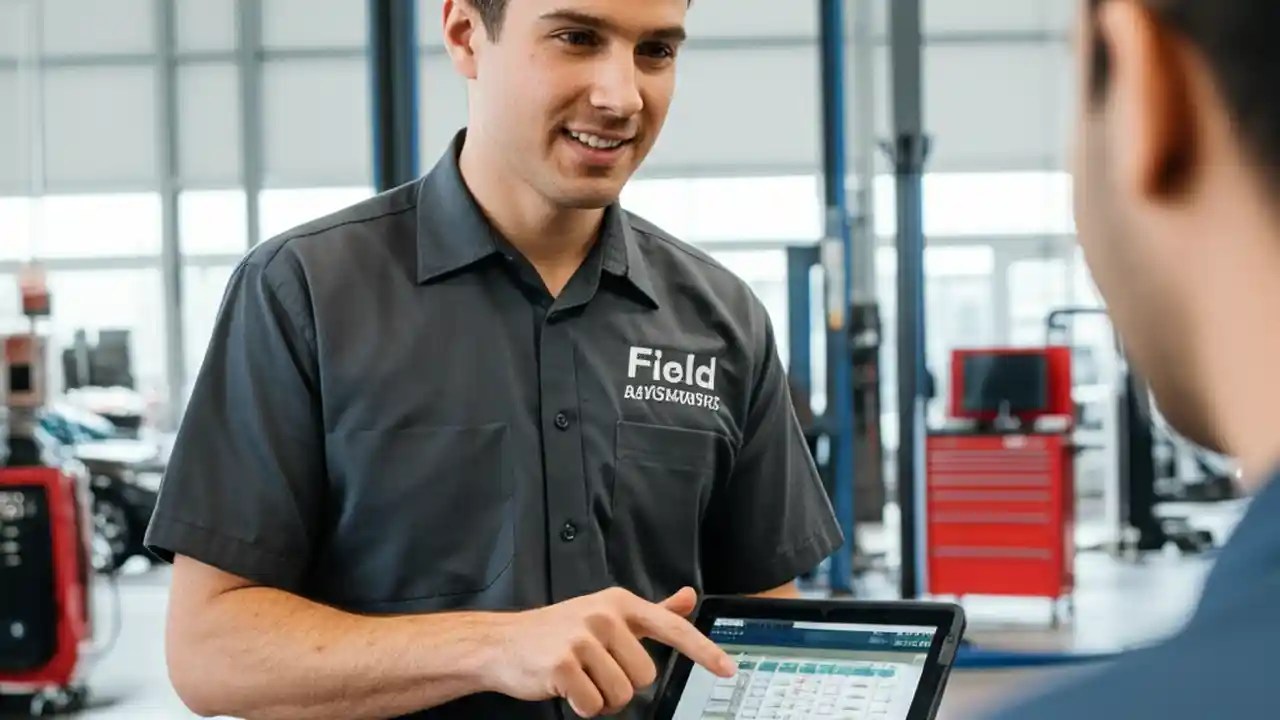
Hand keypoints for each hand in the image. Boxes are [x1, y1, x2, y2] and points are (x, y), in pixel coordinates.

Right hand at [486, 587, 734, 716]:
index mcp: (620, 604)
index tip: (728, 669)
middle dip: (622, 684)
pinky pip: (594, 706)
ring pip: (622, 695)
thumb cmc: (559, 631)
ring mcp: (582, 639)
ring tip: (580, 679)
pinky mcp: (563, 664)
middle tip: (595, 671)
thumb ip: (652, 612)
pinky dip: (582, 707)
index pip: (671, 628)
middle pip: (645, 676)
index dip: (703, 651)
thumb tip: (688, 598)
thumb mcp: (608, 615)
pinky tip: (565, 688)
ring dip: (602, 699)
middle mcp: (604, 616)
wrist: (504, 643)